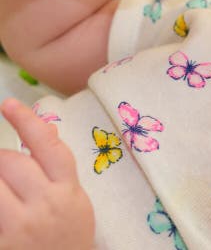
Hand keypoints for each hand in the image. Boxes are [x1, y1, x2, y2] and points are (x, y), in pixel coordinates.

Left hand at [0, 98, 93, 248]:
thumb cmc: (69, 238)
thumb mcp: (74, 201)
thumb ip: (58, 169)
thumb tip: (42, 129)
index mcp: (67, 191)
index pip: (48, 146)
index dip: (27, 121)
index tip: (8, 104)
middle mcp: (44, 204)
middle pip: (9, 161)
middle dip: (1, 159)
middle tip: (6, 171)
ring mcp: (18, 225)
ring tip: (5, 187)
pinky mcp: (1, 240)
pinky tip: (3, 202)